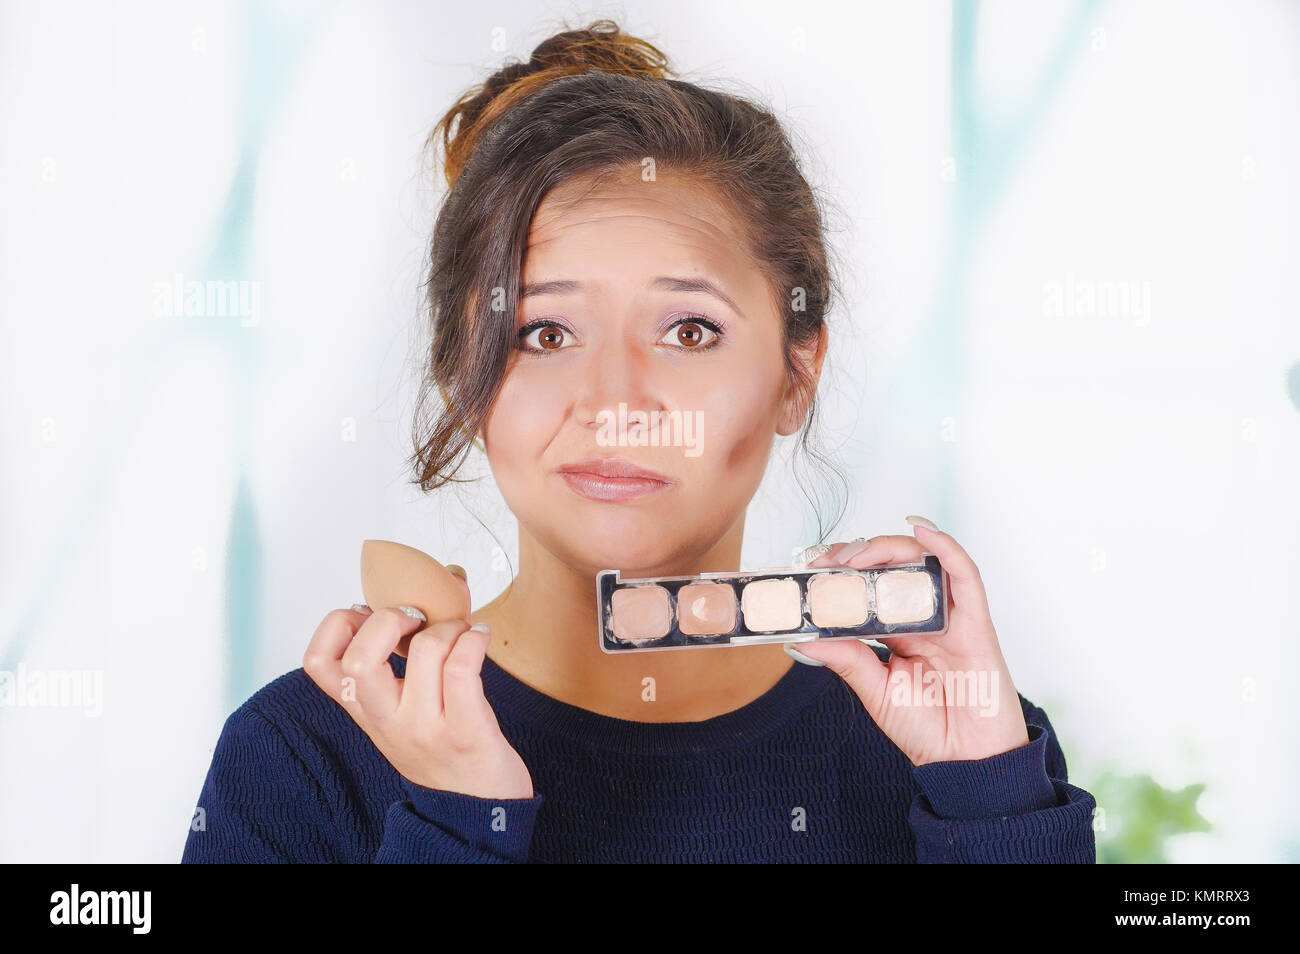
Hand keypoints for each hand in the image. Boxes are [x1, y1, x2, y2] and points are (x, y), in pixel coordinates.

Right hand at [302, 602, 532, 799]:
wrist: (477, 808)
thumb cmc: (443, 750)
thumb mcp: (400, 716)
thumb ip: (395, 670)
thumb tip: (415, 594)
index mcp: (366, 712)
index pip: (319, 664)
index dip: (336, 626)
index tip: (367, 614)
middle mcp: (387, 721)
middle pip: (360, 660)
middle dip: (389, 618)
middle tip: (415, 618)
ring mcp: (425, 727)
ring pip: (425, 652)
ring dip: (449, 626)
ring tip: (461, 631)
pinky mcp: (466, 731)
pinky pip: (462, 668)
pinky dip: (474, 640)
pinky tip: (480, 638)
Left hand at [789, 517, 1029, 765]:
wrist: (968, 763)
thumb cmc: (929, 729)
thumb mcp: (875, 691)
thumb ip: (845, 660)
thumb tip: (802, 637)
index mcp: (897, 631)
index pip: (867, 587)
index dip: (840, 572)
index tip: (810, 570)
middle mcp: (923, 616)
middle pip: (891, 566)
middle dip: (857, 555)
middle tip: (828, 563)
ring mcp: (950, 616)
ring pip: (922, 561)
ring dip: (888, 548)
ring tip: (858, 555)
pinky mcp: (976, 621)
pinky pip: (964, 574)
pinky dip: (945, 546)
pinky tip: (922, 529)